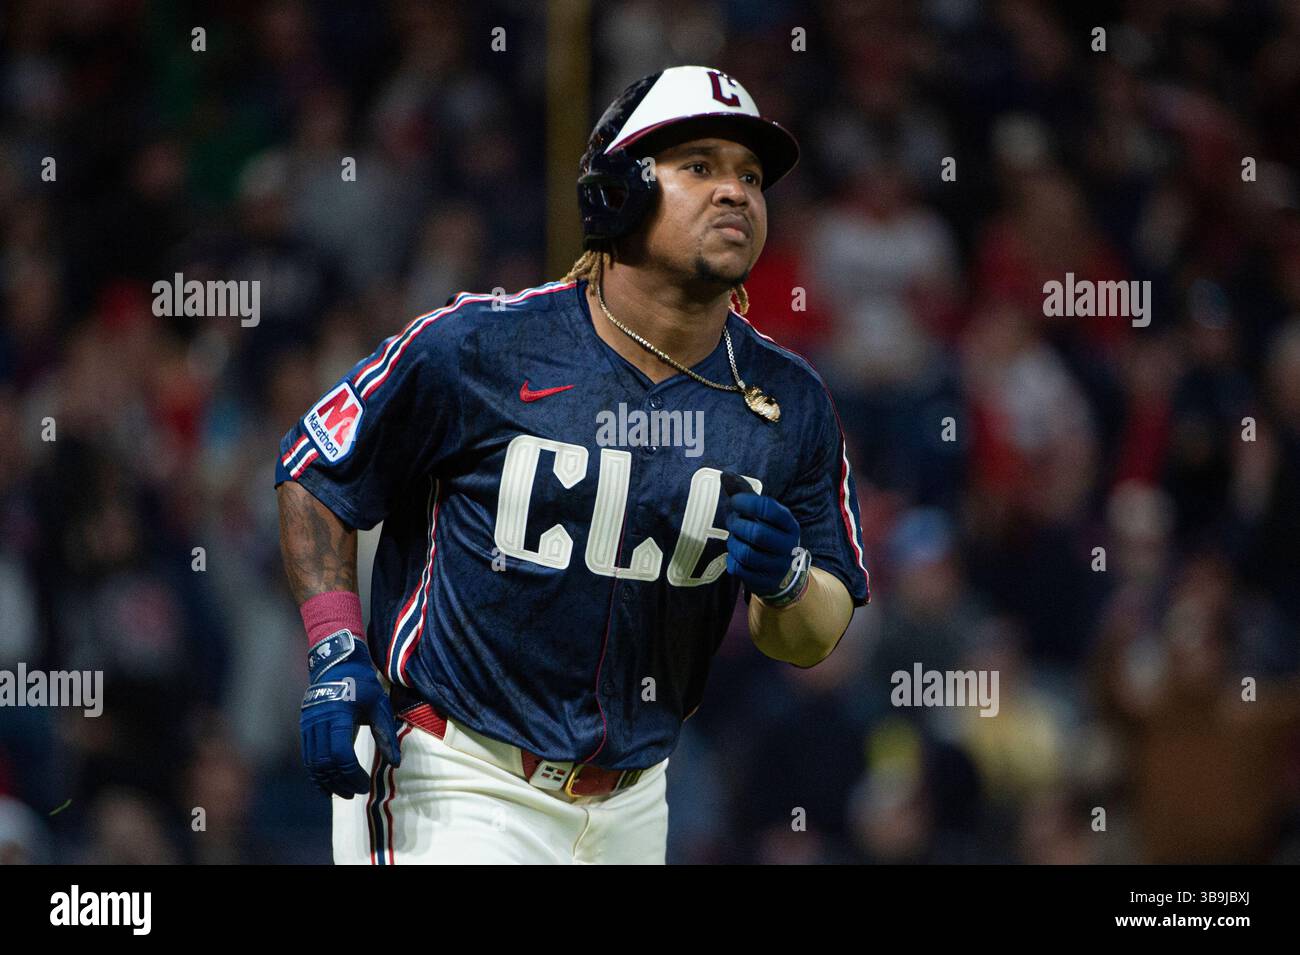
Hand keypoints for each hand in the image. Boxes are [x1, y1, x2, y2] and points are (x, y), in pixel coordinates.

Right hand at [300, 629, 400, 797]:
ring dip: (327, 782)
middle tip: (356, 793)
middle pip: (325, 762)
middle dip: (340, 782)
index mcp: (339, 714)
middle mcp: (319, 720)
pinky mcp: (304, 728)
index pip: (341, 753)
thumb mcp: (379, 706)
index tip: (364, 785)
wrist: (337, 666)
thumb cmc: (362, 686)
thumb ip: (386, 734)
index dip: (352, 774)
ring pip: (313, 762)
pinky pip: (307, 757)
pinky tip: (326, 787)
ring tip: (344, 793)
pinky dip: (316, 774)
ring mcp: (308, 724)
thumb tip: (396, 763)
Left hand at [721, 473, 804, 599]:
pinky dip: (732, 560)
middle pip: (755, 532)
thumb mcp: (764, 516)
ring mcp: (777, 566)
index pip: (767, 508)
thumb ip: (745, 495)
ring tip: (734, 538)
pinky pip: (739, 569)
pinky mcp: (764, 582)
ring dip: (733, 543)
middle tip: (732, 521)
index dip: (746, 502)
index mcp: (789, 525)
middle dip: (737, 524)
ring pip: (745, 552)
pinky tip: (736, 555)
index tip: (735, 501)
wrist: (783, 574)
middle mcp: (787, 546)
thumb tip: (725, 475)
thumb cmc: (768, 535)